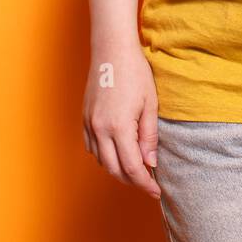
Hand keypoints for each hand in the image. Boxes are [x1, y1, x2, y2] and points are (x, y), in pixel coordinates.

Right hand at [82, 43, 161, 199]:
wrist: (112, 50)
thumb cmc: (135, 72)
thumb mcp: (150, 104)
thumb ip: (149, 136)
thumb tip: (150, 163)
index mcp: (119, 127)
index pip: (132, 167)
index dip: (145, 183)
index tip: (156, 191)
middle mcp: (100, 129)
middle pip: (114, 169)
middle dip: (132, 181)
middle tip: (148, 183)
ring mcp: (89, 124)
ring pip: (101, 160)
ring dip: (117, 170)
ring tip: (136, 169)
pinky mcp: (85, 118)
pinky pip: (92, 147)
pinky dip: (104, 156)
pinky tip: (117, 152)